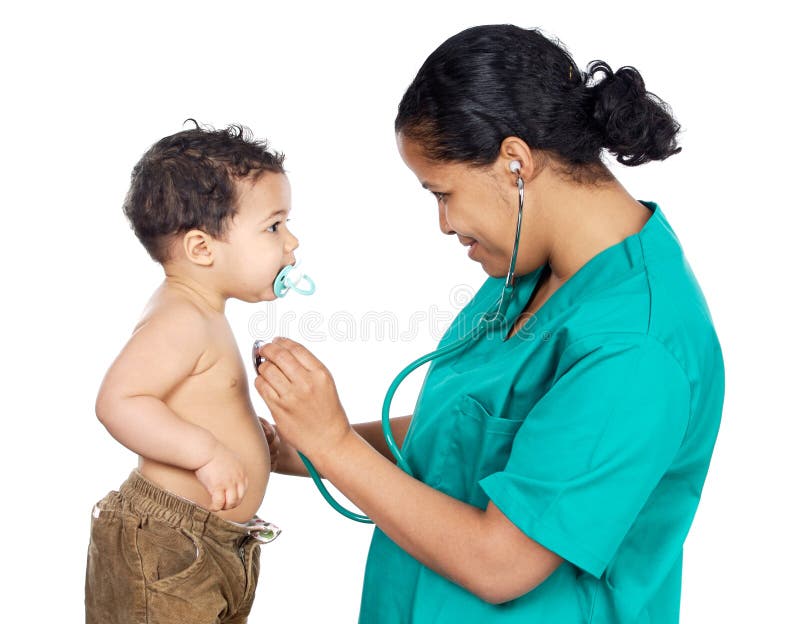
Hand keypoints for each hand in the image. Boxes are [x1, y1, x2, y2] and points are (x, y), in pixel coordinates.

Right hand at [194, 442, 247, 510]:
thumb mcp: (230, 459)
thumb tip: (227, 474)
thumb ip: (232, 468)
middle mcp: (238, 478)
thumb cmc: (212, 452)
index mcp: (241, 472)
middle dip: (230, 504)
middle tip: (221, 504)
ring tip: (215, 505)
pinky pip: (219, 504)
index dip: (235, 496)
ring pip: (231, 503)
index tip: (227, 498)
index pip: (243, 490)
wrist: (205, 450)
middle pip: (239, 499)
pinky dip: (215, 507)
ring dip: (224, 507)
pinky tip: (209, 506)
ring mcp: (229, 483)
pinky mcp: (218, 487)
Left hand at [253, 337, 351, 464]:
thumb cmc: (327, 410)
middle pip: (279, 356)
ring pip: (267, 370)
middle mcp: (306, 383)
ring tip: (265, 368)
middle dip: (267, 349)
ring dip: (263, 366)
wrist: (329, 440)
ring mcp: (291, 397)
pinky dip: (260, 381)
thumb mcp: (326, 383)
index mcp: (320, 374)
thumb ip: (307, 367)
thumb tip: (282, 350)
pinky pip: (262, 387)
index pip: (296, 349)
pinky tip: (265, 383)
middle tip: (263, 349)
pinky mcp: (279, 409)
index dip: (282, 341)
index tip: (276, 341)